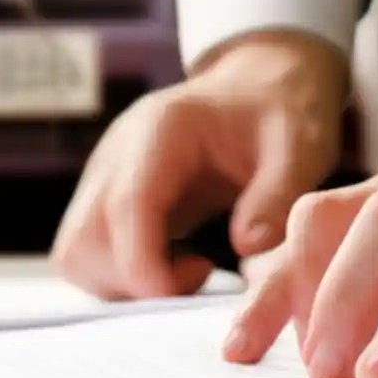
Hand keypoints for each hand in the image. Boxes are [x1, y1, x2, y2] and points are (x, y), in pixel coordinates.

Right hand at [53, 31, 349, 298]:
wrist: (256, 92)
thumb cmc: (278, 115)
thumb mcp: (299, 144)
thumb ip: (277, 192)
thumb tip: (246, 246)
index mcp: (159, 131)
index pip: (125, 207)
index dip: (145, 264)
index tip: (192, 286)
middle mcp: (115, 155)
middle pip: (84, 239)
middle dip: (134, 280)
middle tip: (200, 274)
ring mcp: (103, 180)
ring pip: (78, 255)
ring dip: (126, 284)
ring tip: (192, 270)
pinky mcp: (105, 203)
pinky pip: (91, 257)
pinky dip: (127, 278)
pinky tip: (178, 264)